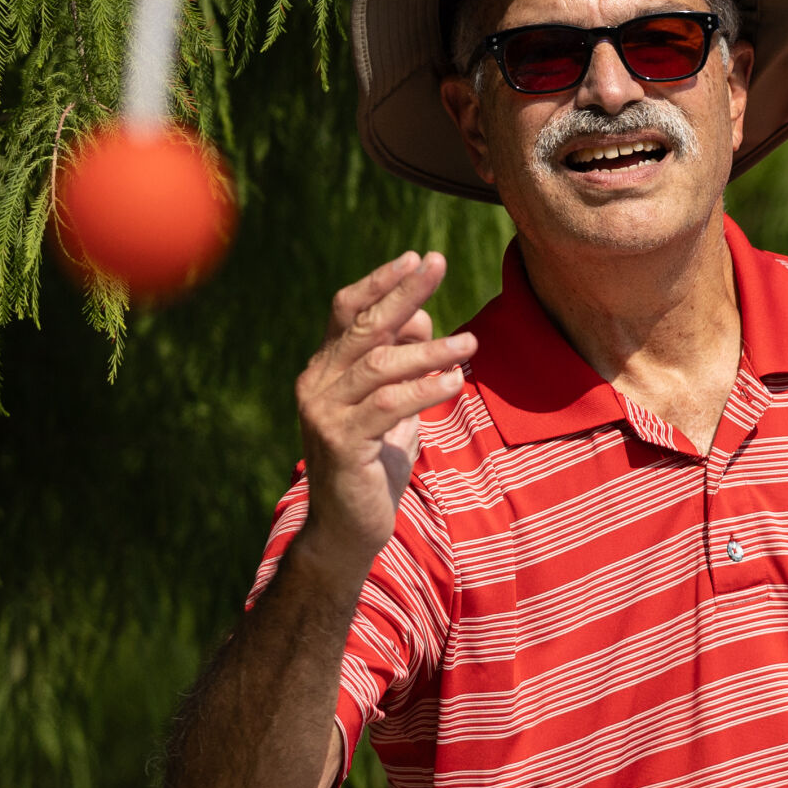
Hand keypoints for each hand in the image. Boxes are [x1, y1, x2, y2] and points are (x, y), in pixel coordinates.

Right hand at [294, 252, 474, 587]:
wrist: (348, 529)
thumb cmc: (375, 461)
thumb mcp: (393, 405)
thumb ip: (402, 363)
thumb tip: (423, 316)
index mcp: (325, 367)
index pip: (347, 309)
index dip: (381, 282)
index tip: (416, 257)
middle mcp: (316, 382)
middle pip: (363, 324)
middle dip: (405, 292)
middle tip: (439, 263)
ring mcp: (323, 411)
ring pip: (381, 364)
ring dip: (431, 351)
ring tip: (471, 345)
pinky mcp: (339, 442)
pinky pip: (388, 404)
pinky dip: (424, 390)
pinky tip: (455, 382)